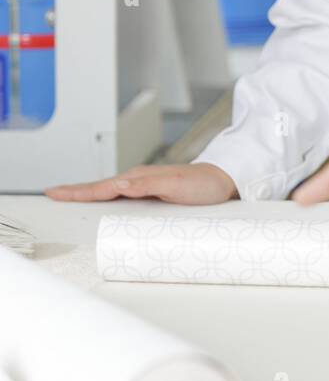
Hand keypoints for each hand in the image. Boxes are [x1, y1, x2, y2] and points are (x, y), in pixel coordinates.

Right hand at [45, 162, 237, 203]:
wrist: (224, 180)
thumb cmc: (203, 184)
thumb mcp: (175, 185)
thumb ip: (147, 185)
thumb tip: (118, 185)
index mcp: (138, 178)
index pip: (101, 187)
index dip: (77, 192)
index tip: (55, 192)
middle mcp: (138, 180)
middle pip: (100, 188)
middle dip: (75, 191)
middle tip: (53, 194)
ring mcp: (144, 186)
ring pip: (109, 191)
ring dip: (88, 194)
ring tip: (69, 198)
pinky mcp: (152, 193)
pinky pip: (122, 196)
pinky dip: (106, 198)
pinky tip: (103, 202)